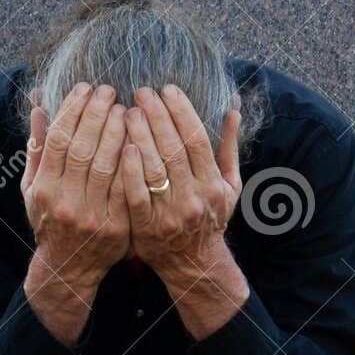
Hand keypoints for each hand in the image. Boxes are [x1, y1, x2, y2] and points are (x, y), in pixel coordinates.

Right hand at [21, 83, 128, 343]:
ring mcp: (92, 215)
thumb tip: (38, 106)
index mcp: (45, 188)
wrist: (68, 267)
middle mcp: (66, 201)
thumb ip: (37, 148)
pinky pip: (127, 186)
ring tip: (126, 107)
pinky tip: (140, 137)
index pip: (59, 139)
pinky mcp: (117, 226)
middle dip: (97, 113)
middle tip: (109, 90)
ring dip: (118, 131)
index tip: (85, 88)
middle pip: (84, 148)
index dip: (73, 110)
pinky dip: (134, 160)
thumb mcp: (34, 187)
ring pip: (107, 164)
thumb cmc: (50, 220)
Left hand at [121, 85, 241, 284]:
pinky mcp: (146, 227)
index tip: (168, 89)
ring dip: (140, 136)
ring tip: (128, 111)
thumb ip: (228, 147)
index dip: (182, 112)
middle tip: (142, 92)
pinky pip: (136, 193)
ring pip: (154, 168)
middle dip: (157, 116)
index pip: (197, 140)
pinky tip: (122, 145)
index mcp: (213, 185)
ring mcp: (169, 214)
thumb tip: (232, 108)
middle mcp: (193, 199)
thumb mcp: (229, 185)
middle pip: (174, 150)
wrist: (193, 265)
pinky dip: (130, 169)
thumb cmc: (210, 218)